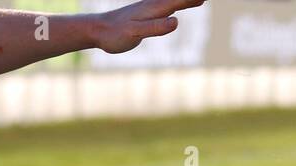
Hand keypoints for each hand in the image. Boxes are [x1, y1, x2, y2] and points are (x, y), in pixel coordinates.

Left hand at [90, 0, 204, 53]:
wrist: (97, 30)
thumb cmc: (115, 33)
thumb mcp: (135, 33)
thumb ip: (155, 27)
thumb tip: (176, 21)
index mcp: (154, 9)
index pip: (178, 1)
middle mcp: (153, 6)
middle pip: (177, 0)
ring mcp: (149, 10)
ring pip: (172, 2)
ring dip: (185, 1)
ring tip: (198, 0)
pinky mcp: (145, 16)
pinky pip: (165, 8)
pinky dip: (175, 6)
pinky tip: (175, 10)